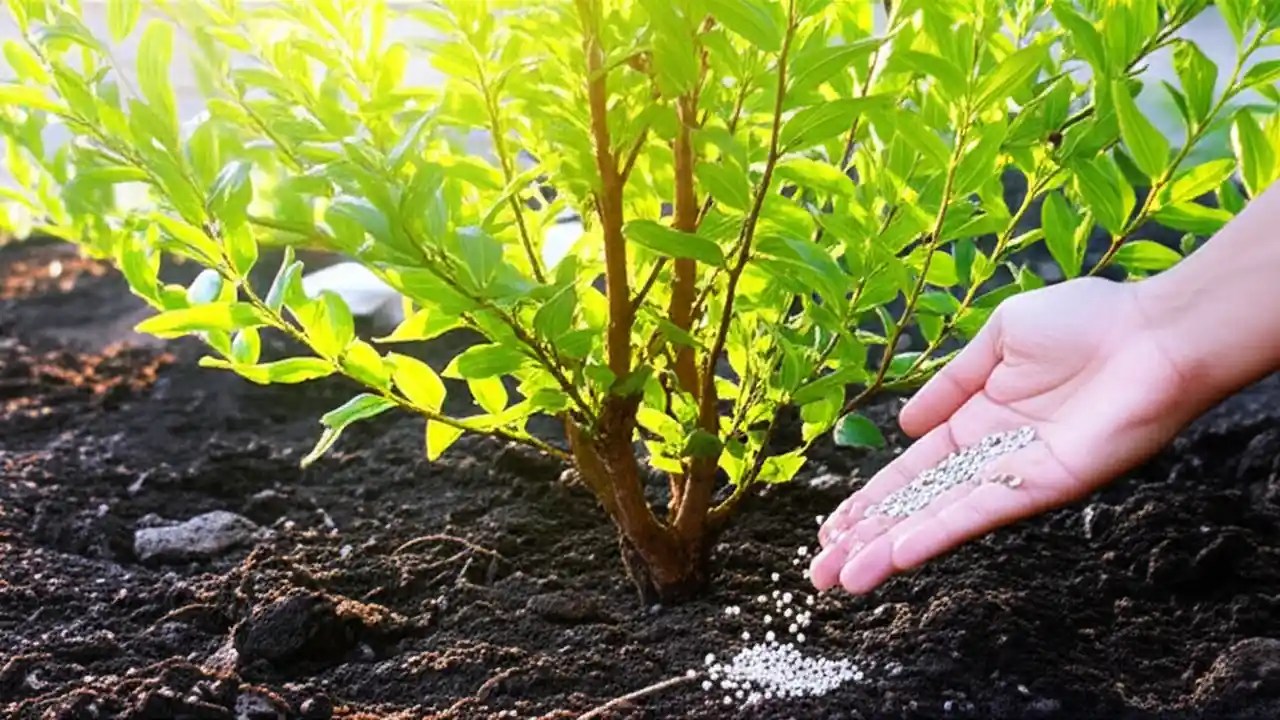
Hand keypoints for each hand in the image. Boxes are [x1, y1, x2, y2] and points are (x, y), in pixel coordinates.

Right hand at [810, 277, 1202, 594]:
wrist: (1153, 334)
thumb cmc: (1087, 322)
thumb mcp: (998, 338)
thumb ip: (950, 382)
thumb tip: (903, 423)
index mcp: (975, 421)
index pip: (910, 473)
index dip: (869, 500)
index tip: (832, 528)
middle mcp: (989, 458)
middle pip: (912, 507)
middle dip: (864, 540)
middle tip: (819, 575)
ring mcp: (1012, 476)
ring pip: (935, 520)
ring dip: (887, 552)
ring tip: (842, 580)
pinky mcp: (1039, 487)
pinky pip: (976, 514)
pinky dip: (934, 534)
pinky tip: (895, 553)